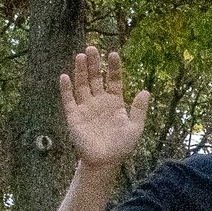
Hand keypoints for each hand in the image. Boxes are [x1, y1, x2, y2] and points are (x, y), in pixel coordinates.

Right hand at [57, 46, 149, 168]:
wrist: (104, 162)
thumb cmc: (121, 146)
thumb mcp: (135, 128)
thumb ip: (139, 110)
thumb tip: (146, 91)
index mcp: (114, 102)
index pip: (113, 80)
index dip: (113, 67)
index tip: (114, 54)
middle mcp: (99, 101)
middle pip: (95, 78)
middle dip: (94, 63)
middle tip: (92, 48)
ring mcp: (86, 108)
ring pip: (82, 85)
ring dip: (80, 71)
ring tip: (80, 56)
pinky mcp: (74, 116)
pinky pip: (68, 100)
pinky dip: (66, 89)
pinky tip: (65, 76)